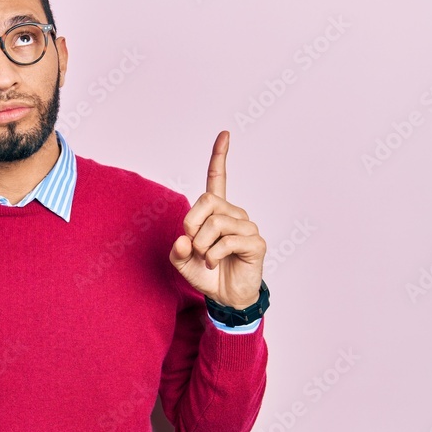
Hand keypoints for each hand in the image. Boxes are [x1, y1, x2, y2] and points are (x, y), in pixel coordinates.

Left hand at [169, 131, 265, 308]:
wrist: (226, 297)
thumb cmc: (207, 274)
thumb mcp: (182, 262)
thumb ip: (176, 250)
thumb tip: (182, 239)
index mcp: (216, 212)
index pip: (218, 179)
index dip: (219, 157)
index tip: (225, 134)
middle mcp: (233, 214)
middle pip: (207, 201)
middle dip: (192, 223)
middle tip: (192, 244)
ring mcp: (246, 227)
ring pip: (215, 223)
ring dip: (202, 245)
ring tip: (205, 257)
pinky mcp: (255, 242)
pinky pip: (227, 241)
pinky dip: (213, 254)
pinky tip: (213, 263)